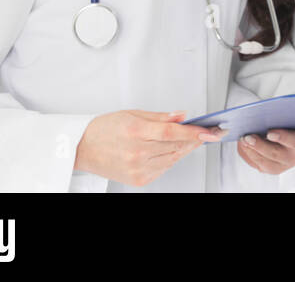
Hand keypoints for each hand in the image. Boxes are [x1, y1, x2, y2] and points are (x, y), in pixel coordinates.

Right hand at [74, 110, 223, 187]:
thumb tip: (182, 115)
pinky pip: (164, 168)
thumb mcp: (133, 114)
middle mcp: (136, 153)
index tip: (210, 131)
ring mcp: (137, 169)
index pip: (172, 133)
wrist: (83, 148)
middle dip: (193, 139)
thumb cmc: (105, 128)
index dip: (193, 132)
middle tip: (206, 132)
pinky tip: (168, 150)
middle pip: (175, 146)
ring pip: (172, 159)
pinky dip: (170, 159)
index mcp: (135, 132)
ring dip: (182, 149)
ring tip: (185, 139)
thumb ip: (161, 117)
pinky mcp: (138, 180)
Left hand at [236, 119, 294, 174]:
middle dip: (261, 146)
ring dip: (253, 152)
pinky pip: (259, 166)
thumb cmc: (294, 123)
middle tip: (249, 136)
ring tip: (244, 140)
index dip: (284, 136)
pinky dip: (249, 156)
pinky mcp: (274, 168)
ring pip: (267, 163)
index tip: (271, 132)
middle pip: (278, 154)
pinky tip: (243, 147)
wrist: (293, 136)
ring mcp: (284, 163)